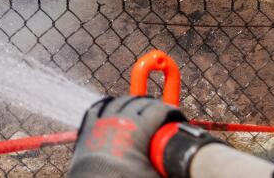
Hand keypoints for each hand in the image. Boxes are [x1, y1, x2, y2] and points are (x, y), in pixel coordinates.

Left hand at [69, 96, 184, 177]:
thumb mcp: (154, 173)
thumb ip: (168, 164)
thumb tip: (184, 166)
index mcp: (137, 128)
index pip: (158, 109)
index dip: (170, 111)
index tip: (176, 116)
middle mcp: (119, 119)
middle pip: (139, 102)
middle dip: (153, 105)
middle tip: (161, 112)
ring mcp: (102, 121)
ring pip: (119, 101)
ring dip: (132, 102)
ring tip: (140, 108)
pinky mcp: (89, 126)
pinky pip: (98, 107)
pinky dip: (108, 104)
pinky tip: (113, 106)